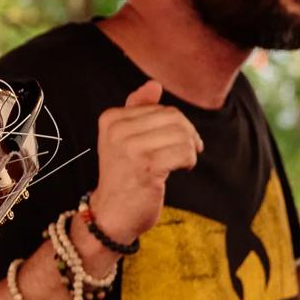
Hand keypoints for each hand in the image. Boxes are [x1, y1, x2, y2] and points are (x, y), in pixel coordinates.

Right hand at [87, 79, 202, 243]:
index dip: (174, 124)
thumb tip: (153, 85)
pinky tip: (180, 170)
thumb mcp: (123, 140)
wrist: (110, 214)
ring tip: (180, 163)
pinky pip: (184, 152)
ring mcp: (130, 148)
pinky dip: (188, 162)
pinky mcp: (146, 166)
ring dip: (188, 150)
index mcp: (110, 119)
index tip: (172, 142)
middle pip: (173, 118)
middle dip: (186, 135)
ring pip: (181, 134)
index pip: (159, 108)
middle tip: (185, 153)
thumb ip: (136, 110)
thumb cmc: (122, 177)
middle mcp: (117, 130)